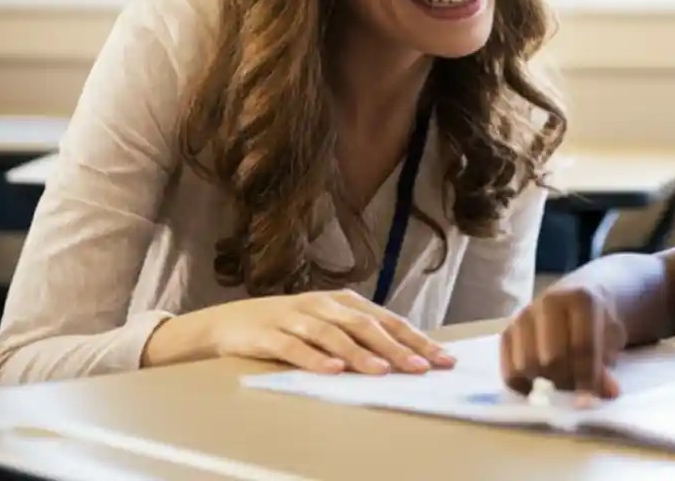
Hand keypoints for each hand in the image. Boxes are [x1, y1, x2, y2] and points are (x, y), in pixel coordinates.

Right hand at [145, 289, 454, 374]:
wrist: (231, 321)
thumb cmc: (291, 326)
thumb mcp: (329, 326)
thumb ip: (362, 338)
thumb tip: (407, 357)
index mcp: (344, 303)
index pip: (388, 322)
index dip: (417, 340)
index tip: (442, 360)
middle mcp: (324, 306)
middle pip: (366, 327)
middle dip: (397, 348)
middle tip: (421, 368)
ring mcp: (297, 318)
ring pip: (334, 336)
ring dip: (360, 354)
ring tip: (382, 371)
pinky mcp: (270, 334)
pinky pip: (295, 348)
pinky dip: (315, 359)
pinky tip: (332, 371)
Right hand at [500, 284, 627, 398]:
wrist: (577, 294)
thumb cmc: (597, 321)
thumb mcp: (611, 339)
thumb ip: (607, 365)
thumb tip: (607, 394)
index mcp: (580, 298)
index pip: (582, 346)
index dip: (588, 377)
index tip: (592, 399)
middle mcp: (549, 302)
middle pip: (552, 358)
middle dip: (567, 381)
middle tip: (577, 387)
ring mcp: (525, 316)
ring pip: (528, 364)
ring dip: (545, 382)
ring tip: (560, 381)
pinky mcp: (508, 330)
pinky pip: (509, 368)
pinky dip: (522, 384)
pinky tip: (537, 386)